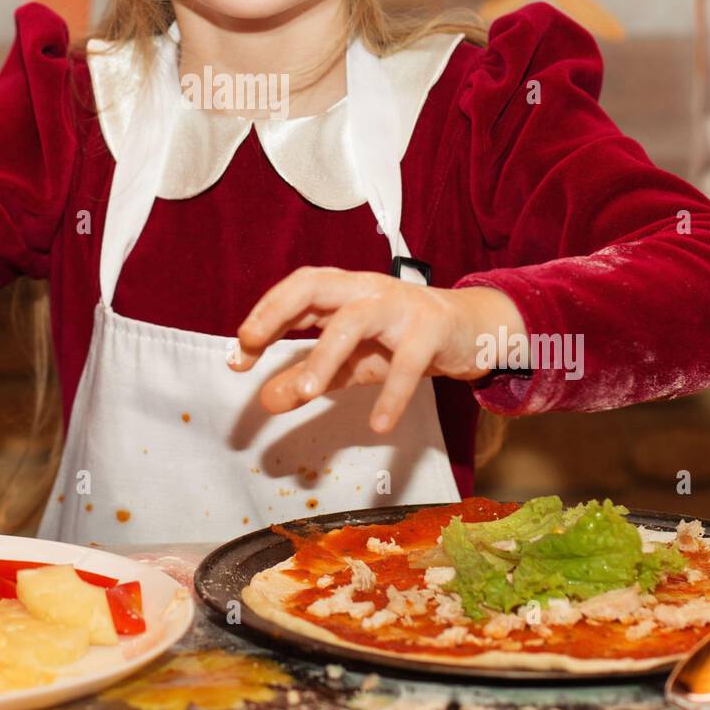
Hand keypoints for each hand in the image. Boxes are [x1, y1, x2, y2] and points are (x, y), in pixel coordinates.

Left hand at [228, 268, 522, 434]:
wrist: (470, 330)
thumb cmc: (400, 338)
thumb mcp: (351, 360)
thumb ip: (308, 375)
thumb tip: (264, 401)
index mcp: (342, 292)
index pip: (295, 292)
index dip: (263, 317)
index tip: (238, 356)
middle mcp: (366, 290)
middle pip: (315, 286)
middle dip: (278, 310)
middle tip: (251, 344)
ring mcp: (400, 307)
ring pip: (355, 320)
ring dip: (325, 355)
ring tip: (305, 394)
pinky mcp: (432, 330)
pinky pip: (408, 361)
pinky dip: (392, 393)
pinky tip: (378, 423)